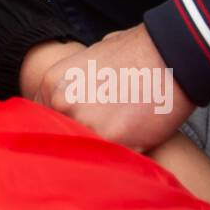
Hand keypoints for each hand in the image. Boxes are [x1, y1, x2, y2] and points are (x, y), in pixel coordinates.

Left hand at [35, 24, 193, 150]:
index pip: (38, 117)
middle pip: (57, 136)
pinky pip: (108, 158)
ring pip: (82, 150)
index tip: (69, 131)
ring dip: (94, 151)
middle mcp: (63, 104)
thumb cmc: (136, 51)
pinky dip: (116, 157)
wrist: (171, 55)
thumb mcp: (92, 56)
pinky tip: (128, 145)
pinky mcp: (114, 141)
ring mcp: (86, 124)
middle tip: (91, 141)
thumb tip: (75, 92)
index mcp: (53, 83)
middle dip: (73, 140)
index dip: (56, 126)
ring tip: (112, 144)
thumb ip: (75, 80)